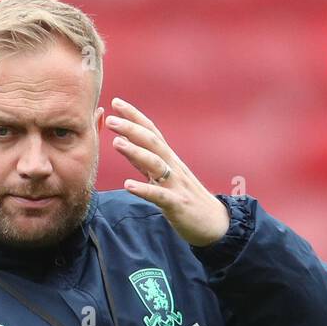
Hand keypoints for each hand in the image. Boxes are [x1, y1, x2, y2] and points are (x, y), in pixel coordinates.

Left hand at [105, 97, 230, 247]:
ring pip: (155, 163)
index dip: (134, 116)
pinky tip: (128, 185)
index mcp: (169, 160)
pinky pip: (159, 195)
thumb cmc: (186, 200)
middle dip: (131, 129)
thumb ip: (144, 162)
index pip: (151, 132)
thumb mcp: (164, 177)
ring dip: (135, 152)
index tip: (116, 102)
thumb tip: (125, 145)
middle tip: (111, 119)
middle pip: (151, 142)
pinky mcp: (177, 204)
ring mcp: (175, 185)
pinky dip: (143, 189)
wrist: (214, 223)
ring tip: (116, 143)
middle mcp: (173, 167)